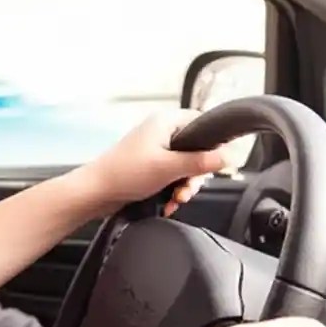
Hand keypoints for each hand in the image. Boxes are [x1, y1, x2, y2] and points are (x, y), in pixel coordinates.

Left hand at [71, 108, 244, 217]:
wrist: (95, 193)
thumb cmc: (124, 173)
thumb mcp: (170, 167)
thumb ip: (202, 162)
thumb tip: (231, 156)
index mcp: (166, 122)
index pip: (203, 123)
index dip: (213, 144)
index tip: (215, 163)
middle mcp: (161, 133)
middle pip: (197, 150)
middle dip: (195, 175)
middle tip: (187, 189)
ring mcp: (155, 150)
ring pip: (185, 167)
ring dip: (184, 187)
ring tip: (176, 200)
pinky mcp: (149, 167)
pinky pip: (172, 177)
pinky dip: (173, 191)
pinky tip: (168, 204)